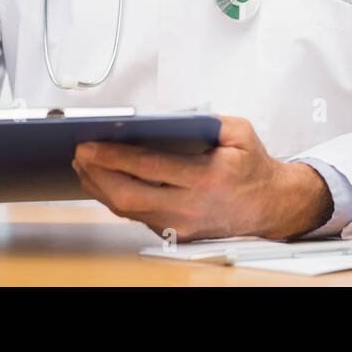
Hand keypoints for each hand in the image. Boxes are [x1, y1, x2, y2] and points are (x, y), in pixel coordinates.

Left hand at [72, 116, 334, 240]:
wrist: (271, 206)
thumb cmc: (253, 167)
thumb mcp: (238, 132)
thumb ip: (206, 120)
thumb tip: (166, 117)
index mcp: (207, 178)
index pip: (149, 168)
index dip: (114, 157)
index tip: (91, 145)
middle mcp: (191, 207)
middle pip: (128, 197)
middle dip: (97, 174)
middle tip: (79, 154)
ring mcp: (181, 225)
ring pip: (127, 211)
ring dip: (100, 187)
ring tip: (85, 165)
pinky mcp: (174, 234)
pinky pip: (136, 216)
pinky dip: (115, 197)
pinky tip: (104, 181)